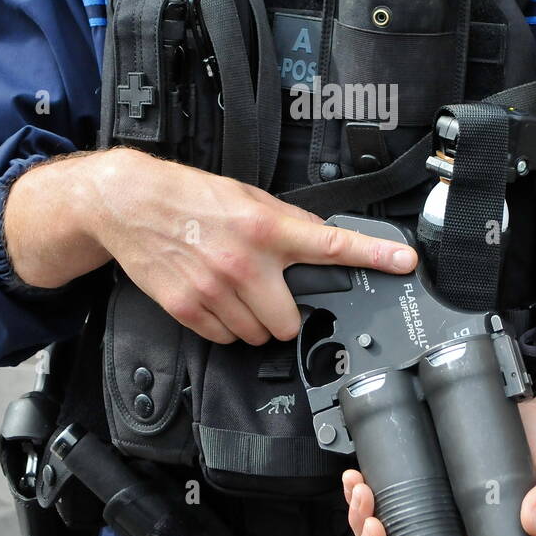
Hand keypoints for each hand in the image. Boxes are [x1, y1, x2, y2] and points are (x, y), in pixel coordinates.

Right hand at [90, 148, 417, 345]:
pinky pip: (224, 338)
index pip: (332, 245)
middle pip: (289, 322)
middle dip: (284, 314)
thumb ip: (285, 221)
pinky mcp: (187, 308)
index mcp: (266, 228)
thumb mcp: (247, 198)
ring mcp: (215, 289)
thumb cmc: (190, 196)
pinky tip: (213, 298)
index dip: (374, 256)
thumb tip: (319, 238)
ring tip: (234, 291)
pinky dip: (223, 326)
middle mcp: (244, 262)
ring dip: (252, 321)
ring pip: (257, 335)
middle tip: (269, 295)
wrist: (131, 203)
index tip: (404, 263)